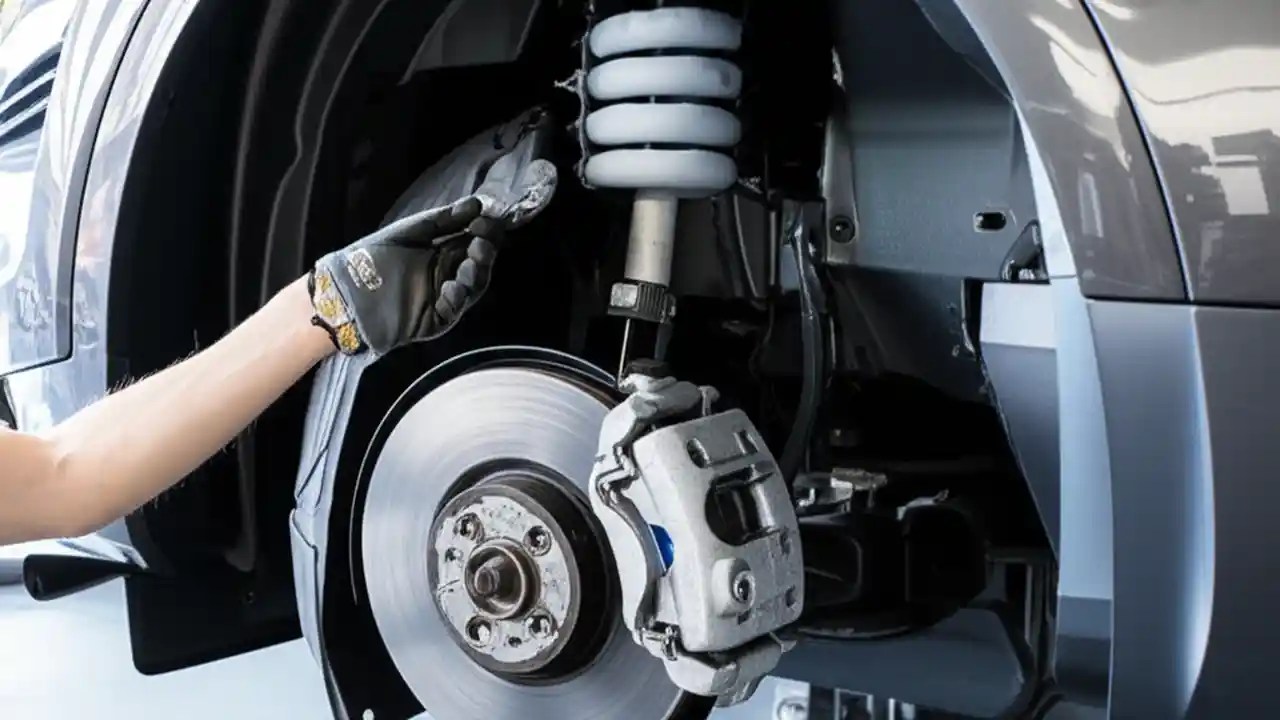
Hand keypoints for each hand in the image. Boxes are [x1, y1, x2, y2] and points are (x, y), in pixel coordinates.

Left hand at [308, 152, 556, 355]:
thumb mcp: (411, 231)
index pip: (474, 241)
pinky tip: (452, 285)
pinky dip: (455, 297)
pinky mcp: (435, 319)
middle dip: (484, 252)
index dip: (484, 232)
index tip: (487, 219)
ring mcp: (443, 298)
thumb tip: (478, 204)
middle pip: (478, 264)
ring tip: (473, 258)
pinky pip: (452, 309)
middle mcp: (448, 274)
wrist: (346, 290)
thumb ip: (443, 220)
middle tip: (484, 239)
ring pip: (471, 287)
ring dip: (475, 273)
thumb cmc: (374, 257)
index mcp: (444, 252)